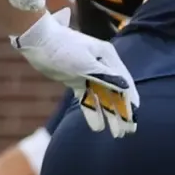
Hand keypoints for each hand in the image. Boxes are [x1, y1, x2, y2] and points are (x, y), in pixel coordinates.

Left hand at [12, 10, 138, 136]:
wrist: (39, 40)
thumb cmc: (62, 48)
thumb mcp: (84, 63)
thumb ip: (105, 76)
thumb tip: (125, 87)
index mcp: (109, 58)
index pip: (125, 84)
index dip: (131, 102)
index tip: (135, 119)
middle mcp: (103, 66)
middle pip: (116, 92)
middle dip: (123, 112)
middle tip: (128, 132)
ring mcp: (90, 73)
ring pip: (103, 97)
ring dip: (109, 114)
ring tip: (116, 133)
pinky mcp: (77, 79)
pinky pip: (88, 98)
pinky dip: (92, 111)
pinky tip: (97, 126)